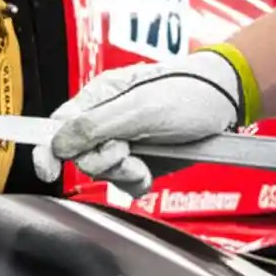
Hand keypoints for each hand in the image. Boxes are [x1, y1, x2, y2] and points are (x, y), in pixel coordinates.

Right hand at [32, 50, 252, 196]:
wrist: (228, 102)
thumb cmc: (189, 91)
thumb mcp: (139, 108)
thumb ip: (96, 125)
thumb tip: (58, 142)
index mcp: (98, 98)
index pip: (58, 126)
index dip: (47, 148)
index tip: (47, 169)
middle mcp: (106, 120)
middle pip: (80, 156)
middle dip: (103, 161)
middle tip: (126, 152)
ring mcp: (125, 142)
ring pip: (103, 173)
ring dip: (123, 173)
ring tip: (144, 161)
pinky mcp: (143, 161)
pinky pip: (126, 184)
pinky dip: (137, 183)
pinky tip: (151, 172)